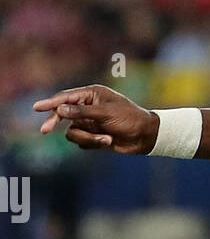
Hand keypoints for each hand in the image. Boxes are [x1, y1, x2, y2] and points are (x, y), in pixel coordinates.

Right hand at [32, 85, 159, 154]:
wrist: (145, 137)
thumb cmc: (129, 119)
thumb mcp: (105, 114)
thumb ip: (82, 112)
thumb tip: (60, 110)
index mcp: (91, 94)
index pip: (66, 98)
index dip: (50, 103)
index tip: (36, 107)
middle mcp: (88, 107)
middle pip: (62, 114)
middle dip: (56, 122)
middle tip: (45, 130)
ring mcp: (89, 122)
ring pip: (72, 132)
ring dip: (87, 138)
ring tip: (105, 139)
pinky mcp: (93, 136)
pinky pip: (81, 142)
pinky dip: (93, 143)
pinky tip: (108, 141)